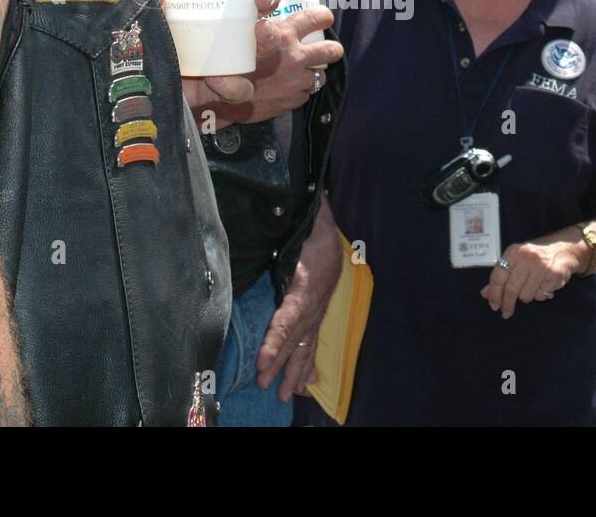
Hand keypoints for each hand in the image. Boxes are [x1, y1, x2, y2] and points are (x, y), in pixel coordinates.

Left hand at [151, 0, 282, 121]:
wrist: (146, 91)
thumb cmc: (153, 49)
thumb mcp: (152, 21)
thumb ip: (153, 4)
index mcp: (217, 5)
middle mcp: (231, 28)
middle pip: (263, 7)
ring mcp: (234, 58)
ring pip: (266, 47)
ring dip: (271, 36)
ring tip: (262, 30)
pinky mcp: (228, 88)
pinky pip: (242, 89)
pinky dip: (233, 84)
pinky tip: (217, 78)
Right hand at [212, 5, 343, 124]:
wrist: (221, 101)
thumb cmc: (228, 62)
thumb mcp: (239, 35)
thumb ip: (254, 18)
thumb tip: (265, 8)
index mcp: (281, 35)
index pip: (310, 19)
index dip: (320, 16)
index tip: (324, 17)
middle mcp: (293, 57)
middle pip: (328, 50)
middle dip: (332, 48)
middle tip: (331, 47)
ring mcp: (296, 81)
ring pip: (320, 73)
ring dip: (315, 70)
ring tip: (308, 68)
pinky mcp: (294, 100)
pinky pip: (306, 91)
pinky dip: (300, 88)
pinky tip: (289, 84)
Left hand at [256, 201, 343, 400]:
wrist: (332, 232)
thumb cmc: (314, 226)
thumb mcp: (312, 220)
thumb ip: (308, 215)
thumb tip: (305, 200)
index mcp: (308, 284)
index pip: (290, 318)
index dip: (277, 340)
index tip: (264, 361)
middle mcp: (314, 303)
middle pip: (296, 339)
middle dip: (282, 364)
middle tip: (266, 385)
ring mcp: (316, 311)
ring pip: (306, 345)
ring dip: (295, 371)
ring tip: (284, 395)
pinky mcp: (314, 314)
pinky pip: (312, 343)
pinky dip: (307, 365)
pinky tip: (304, 383)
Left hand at [480, 232, 582, 318]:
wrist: (564, 249)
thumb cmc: (535, 257)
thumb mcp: (516, 261)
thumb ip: (501, 276)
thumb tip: (485, 294)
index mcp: (513, 252)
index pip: (498, 276)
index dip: (494, 294)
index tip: (494, 305)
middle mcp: (526, 257)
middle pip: (511, 289)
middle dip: (507, 304)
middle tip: (506, 313)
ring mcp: (541, 266)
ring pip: (526, 295)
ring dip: (527, 296)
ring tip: (533, 287)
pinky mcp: (554, 275)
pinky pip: (541, 295)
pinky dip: (541, 294)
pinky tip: (544, 285)